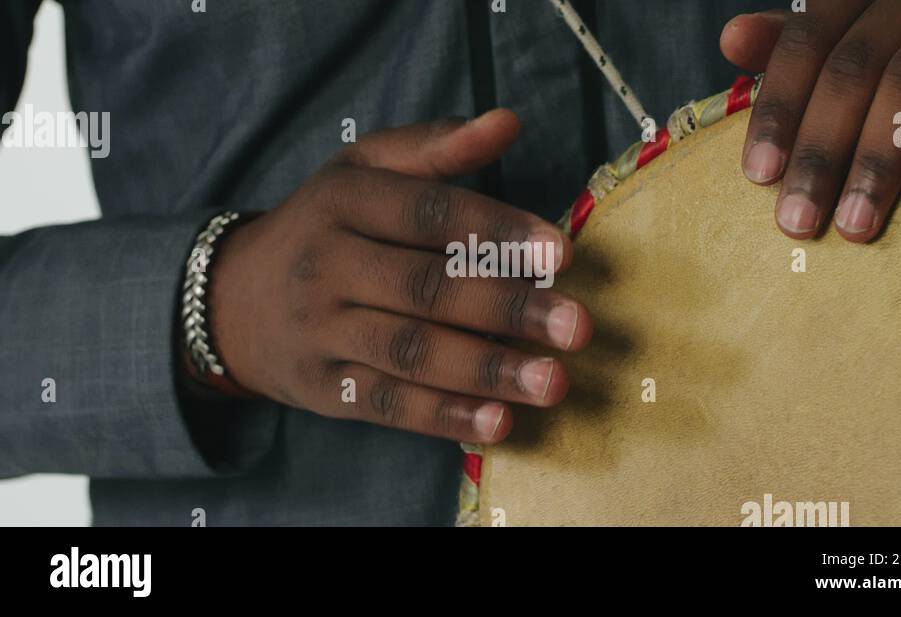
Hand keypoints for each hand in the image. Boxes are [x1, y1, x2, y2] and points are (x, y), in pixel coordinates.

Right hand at [202, 110, 591, 443]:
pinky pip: (388, 405)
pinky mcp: (323, 388)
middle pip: (425, 287)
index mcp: (344, 200)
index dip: (497, 232)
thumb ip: (434, 148)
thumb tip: (507, 122)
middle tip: (577, 327)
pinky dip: (444, 417)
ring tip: (553, 382)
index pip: (428, 213)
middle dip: (506, 308)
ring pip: (410, 351)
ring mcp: (322, 331)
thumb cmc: (322, 228)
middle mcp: (328, 264)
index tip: (561, 254)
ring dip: (486, 370)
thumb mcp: (362, 172)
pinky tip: (498, 425)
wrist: (231, 300)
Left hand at [721, 1, 900, 241]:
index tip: (759, 174)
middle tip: (799, 222)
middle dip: (819, 151)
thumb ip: (805, 40)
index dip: (780, 108)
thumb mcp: (862, 27)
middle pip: (852, 67)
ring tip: (855, 221)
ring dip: (878, 155)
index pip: (806, 41)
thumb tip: (733, 39)